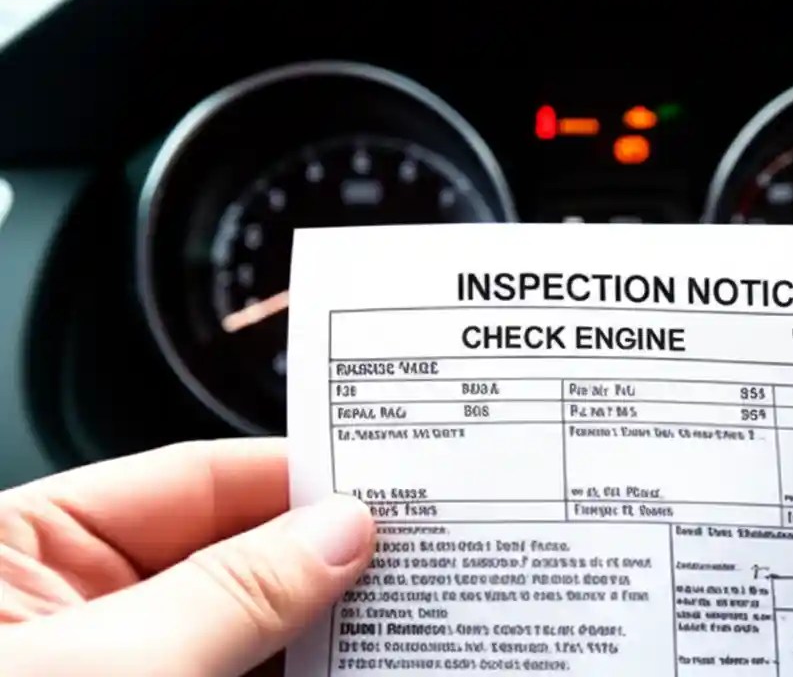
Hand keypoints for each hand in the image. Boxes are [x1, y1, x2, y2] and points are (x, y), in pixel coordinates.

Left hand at [0, 438, 374, 676]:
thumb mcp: (115, 662)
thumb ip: (233, 592)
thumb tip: (339, 531)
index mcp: (22, 546)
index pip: (190, 481)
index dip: (295, 477)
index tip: (382, 486)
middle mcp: (69, 605)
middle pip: (229, 556)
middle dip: (321, 559)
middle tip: (412, 558)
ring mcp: (112, 667)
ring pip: (245, 629)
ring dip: (322, 628)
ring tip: (398, 621)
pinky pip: (241, 676)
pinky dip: (297, 671)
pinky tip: (353, 662)